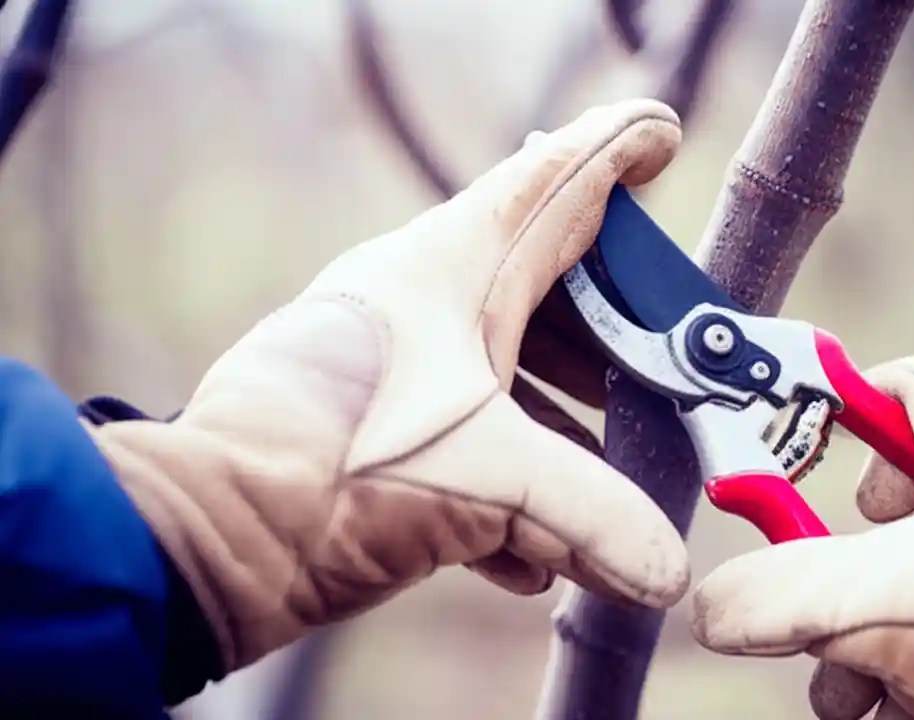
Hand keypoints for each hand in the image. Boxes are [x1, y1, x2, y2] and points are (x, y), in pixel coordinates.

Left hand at [87, 99, 689, 675]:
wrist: (216, 535)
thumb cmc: (340, 467)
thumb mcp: (493, 483)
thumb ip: (596, 518)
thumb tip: (669, 573)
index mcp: (456, 268)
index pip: (557, 186)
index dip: (617, 155)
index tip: (660, 137)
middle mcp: (422, 300)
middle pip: (537, 287)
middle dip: (604, 333)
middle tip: (652, 366)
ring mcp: (392, 363)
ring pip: (499, 369)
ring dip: (558, 427)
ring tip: (606, 475)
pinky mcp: (366, 427)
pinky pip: (456, 441)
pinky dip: (503, 492)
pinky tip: (532, 556)